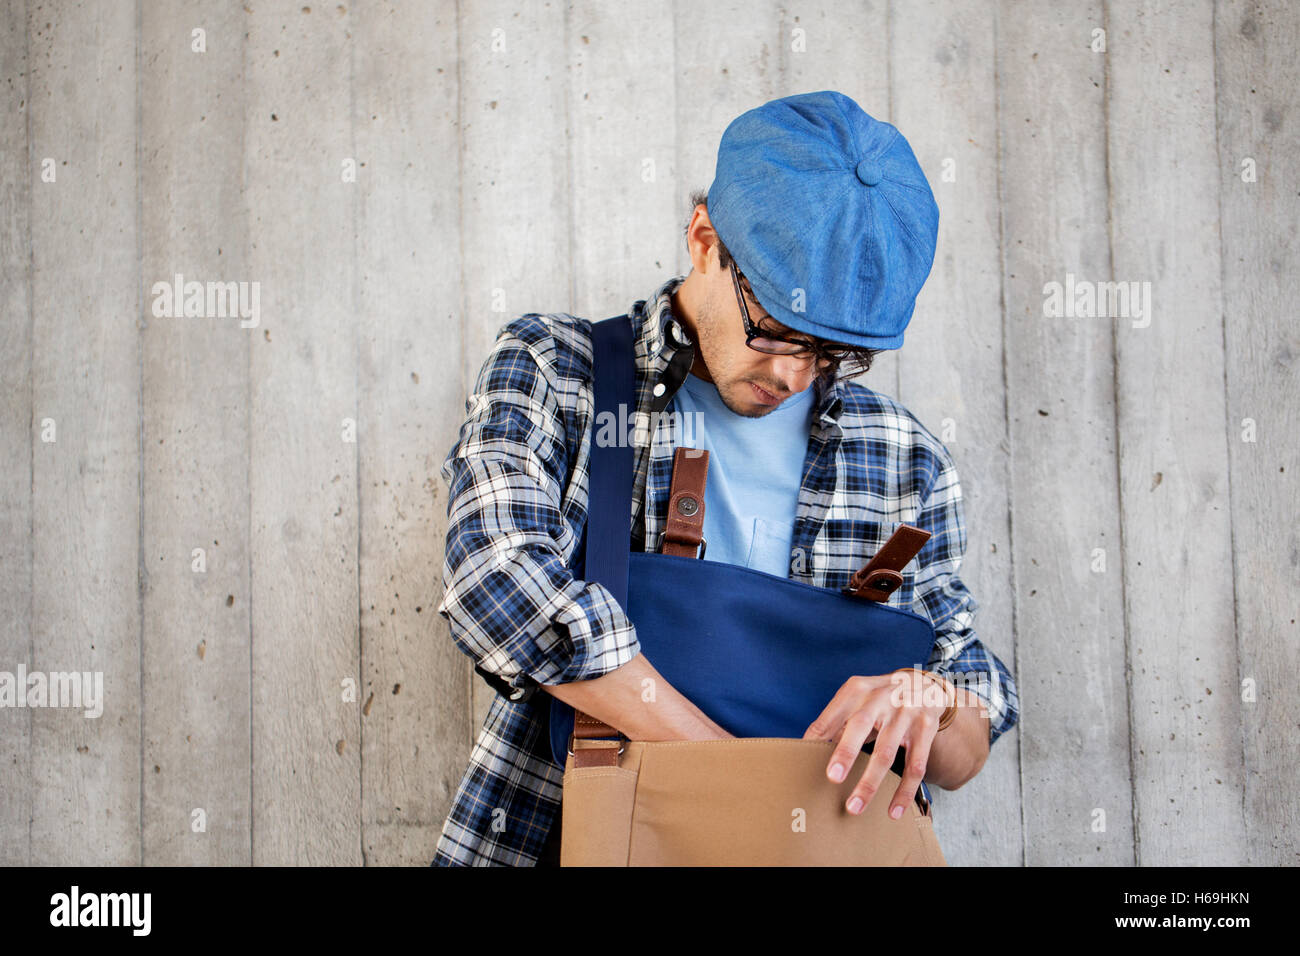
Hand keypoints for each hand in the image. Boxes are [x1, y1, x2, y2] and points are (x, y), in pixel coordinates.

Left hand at [801, 671, 951, 820]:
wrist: (924, 685)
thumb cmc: (879, 699)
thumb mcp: (856, 699)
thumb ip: (834, 721)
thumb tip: (806, 749)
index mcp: (857, 690)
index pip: (832, 715)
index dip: (818, 737)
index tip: (803, 759)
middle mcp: (880, 698)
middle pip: (860, 726)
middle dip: (845, 753)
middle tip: (832, 779)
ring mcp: (905, 713)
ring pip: (886, 753)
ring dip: (870, 783)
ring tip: (855, 807)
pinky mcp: (925, 730)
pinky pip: (916, 766)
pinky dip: (904, 791)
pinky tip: (893, 811)